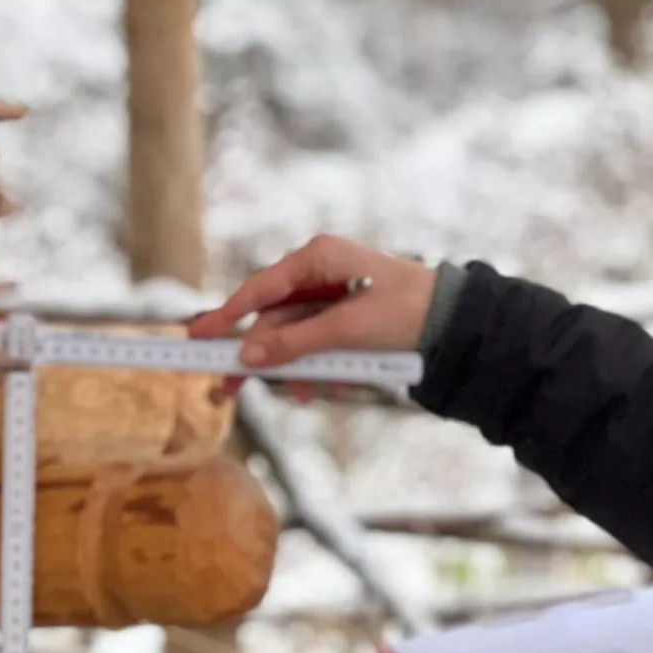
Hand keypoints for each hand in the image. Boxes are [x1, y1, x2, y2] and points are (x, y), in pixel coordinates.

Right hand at [189, 234, 437, 368]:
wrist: (455, 321)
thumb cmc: (406, 310)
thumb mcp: (347, 330)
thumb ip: (295, 343)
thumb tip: (249, 358)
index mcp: (317, 258)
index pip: (259, 289)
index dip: (226, 315)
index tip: (197, 337)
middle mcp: (319, 273)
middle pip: (273, 320)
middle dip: (262, 359)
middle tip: (228, 390)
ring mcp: (331, 296)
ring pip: (295, 339)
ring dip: (298, 370)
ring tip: (309, 395)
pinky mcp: (343, 318)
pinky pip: (317, 345)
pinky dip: (321, 367)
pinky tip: (334, 386)